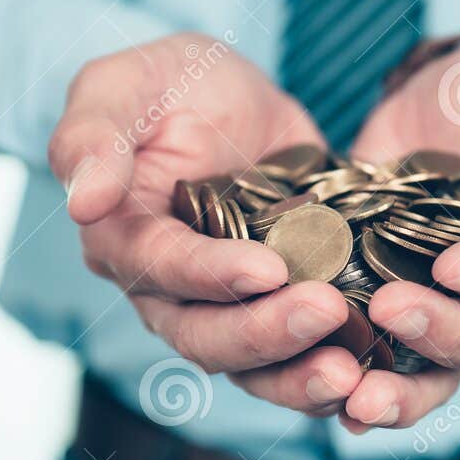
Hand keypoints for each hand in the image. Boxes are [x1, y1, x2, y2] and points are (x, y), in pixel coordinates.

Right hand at [50, 34, 363, 414]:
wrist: (233, 99)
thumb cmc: (169, 83)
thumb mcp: (126, 84)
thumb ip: (92, 136)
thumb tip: (83, 202)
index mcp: (123, 240)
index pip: (164, 269)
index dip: (213, 275)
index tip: (268, 269)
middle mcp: (169, 292)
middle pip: (208, 336)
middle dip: (267, 334)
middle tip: (329, 312)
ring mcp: (226, 311)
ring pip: (254, 367)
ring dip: (301, 376)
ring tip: (356, 371)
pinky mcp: (278, 312)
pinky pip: (299, 360)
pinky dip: (334, 372)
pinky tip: (376, 374)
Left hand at [340, 34, 459, 431]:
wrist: (445, 89)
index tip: (452, 266)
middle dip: (443, 331)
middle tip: (389, 308)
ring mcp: (454, 309)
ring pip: (439, 371)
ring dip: (402, 390)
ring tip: (357, 394)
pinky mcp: (396, 305)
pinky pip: (386, 364)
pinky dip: (360, 385)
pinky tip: (331, 404)